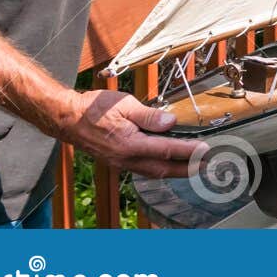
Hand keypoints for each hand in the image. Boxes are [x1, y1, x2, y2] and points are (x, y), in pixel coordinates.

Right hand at [56, 89, 206, 178]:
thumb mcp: (125, 104)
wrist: (68, 119)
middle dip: (188, 168)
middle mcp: (126, 158)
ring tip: (195, 166)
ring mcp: (122, 162)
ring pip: (154, 171)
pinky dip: (161, 168)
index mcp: (129, 144)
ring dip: (176, 171)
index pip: (167, 149)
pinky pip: (144, 169)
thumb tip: (170, 122)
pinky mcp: (119, 161)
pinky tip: (170, 164)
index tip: (206, 150)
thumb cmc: (94, 109)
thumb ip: (149, 115)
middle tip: (208, 165)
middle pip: (163, 168)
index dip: (189, 151)